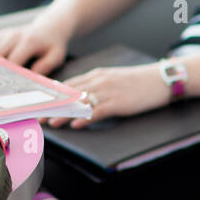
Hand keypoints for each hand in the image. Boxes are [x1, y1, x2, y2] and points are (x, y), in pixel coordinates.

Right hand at [0, 17, 70, 76]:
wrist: (48, 28)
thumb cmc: (52, 45)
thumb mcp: (56, 56)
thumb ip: (45, 66)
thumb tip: (29, 77)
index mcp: (28, 42)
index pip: (12, 61)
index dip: (6, 75)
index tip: (2, 88)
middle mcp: (13, 36)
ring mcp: (4, 34)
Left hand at [45, 63, 170, 128]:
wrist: (162, 79)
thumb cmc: (140, 81)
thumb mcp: (115, 79)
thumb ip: (98, 85)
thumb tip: (82, 96)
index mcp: (97, 75)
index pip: (69, 85)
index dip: (53, 96)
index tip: (40, 104)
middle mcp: (100, 81)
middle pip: (70, 94)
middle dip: (53, 105)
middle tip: (38, 115)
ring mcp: (109, 92)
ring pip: (81, 103)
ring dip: (64, 113)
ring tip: (51, 123)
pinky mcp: (120, 103)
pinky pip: (98, 111)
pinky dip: (85, 118)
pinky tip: (76, 125)